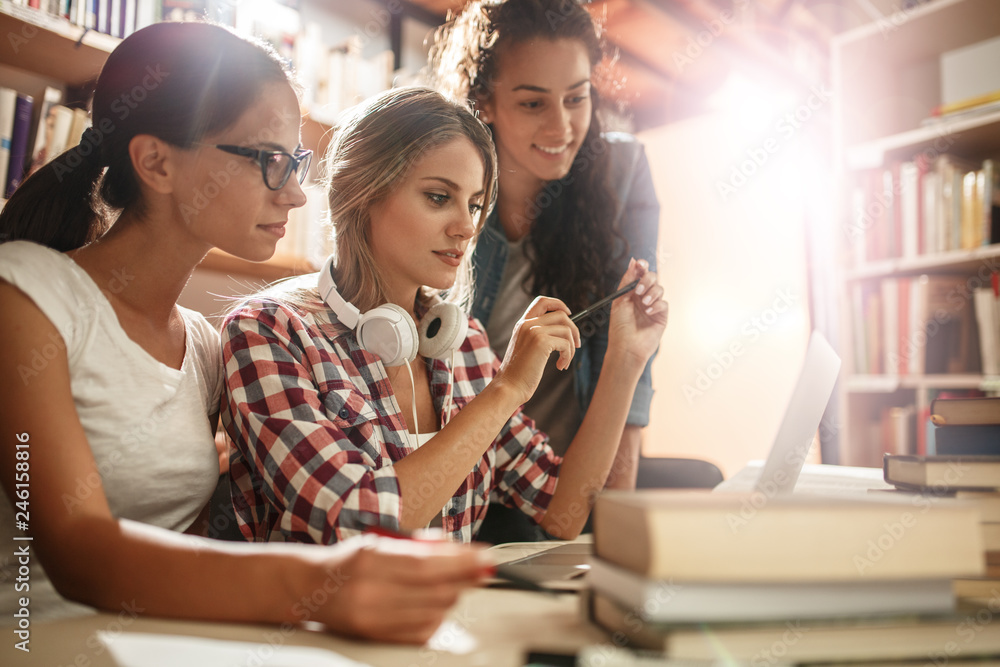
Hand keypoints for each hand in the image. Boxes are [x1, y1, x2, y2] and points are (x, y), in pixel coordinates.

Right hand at [315, 536, 489, 643]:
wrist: (312, 588)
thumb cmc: (348, 561)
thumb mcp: (381, 541)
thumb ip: (420, 544)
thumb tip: (460, 550)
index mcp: (372, 560)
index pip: (428, 564)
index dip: (463, 562)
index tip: (485, 558)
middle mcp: (372, 592)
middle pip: (437, 591)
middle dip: (464, 579)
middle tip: (477, 569)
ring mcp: (375, 619)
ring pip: (435, 612)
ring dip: (452, 596)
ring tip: (449, 584)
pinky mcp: (379, 637)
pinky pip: (424, 631)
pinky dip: (437, 616)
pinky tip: (432, 603)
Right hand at [496, 296, 580, 403]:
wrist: (509, 387)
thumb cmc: (519, 373)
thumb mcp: (527, 349)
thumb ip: (538, 337)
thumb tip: (564, 332)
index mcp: (522, 324)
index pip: (542, 301)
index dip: (559, 304)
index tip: (569, 315)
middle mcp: (527, 324)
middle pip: (561, 314)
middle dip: (574, 330)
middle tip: (576, 345)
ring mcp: (534, 331)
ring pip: (566, 329)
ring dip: (571, 347)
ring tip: (564, 362)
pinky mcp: (541, 342)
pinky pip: (566, 343)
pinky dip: (568, 356)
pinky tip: (560, 367)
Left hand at [609, 258, 667, 366]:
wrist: (626, 346)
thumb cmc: (619, 326)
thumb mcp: (619, 300)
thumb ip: (627, 280)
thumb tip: (634, 261)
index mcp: (632, 291)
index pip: (640, 273)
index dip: (642, 266)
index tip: (640, 264)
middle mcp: (643, 297)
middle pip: (652, 277)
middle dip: (646, 280)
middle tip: (638, 290)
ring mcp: (653, 306)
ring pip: (659, 289)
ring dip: (651, 293)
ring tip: (643, 303)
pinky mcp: (661, 316)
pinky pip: (664, 303)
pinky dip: (656, 305)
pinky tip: (648, 312)